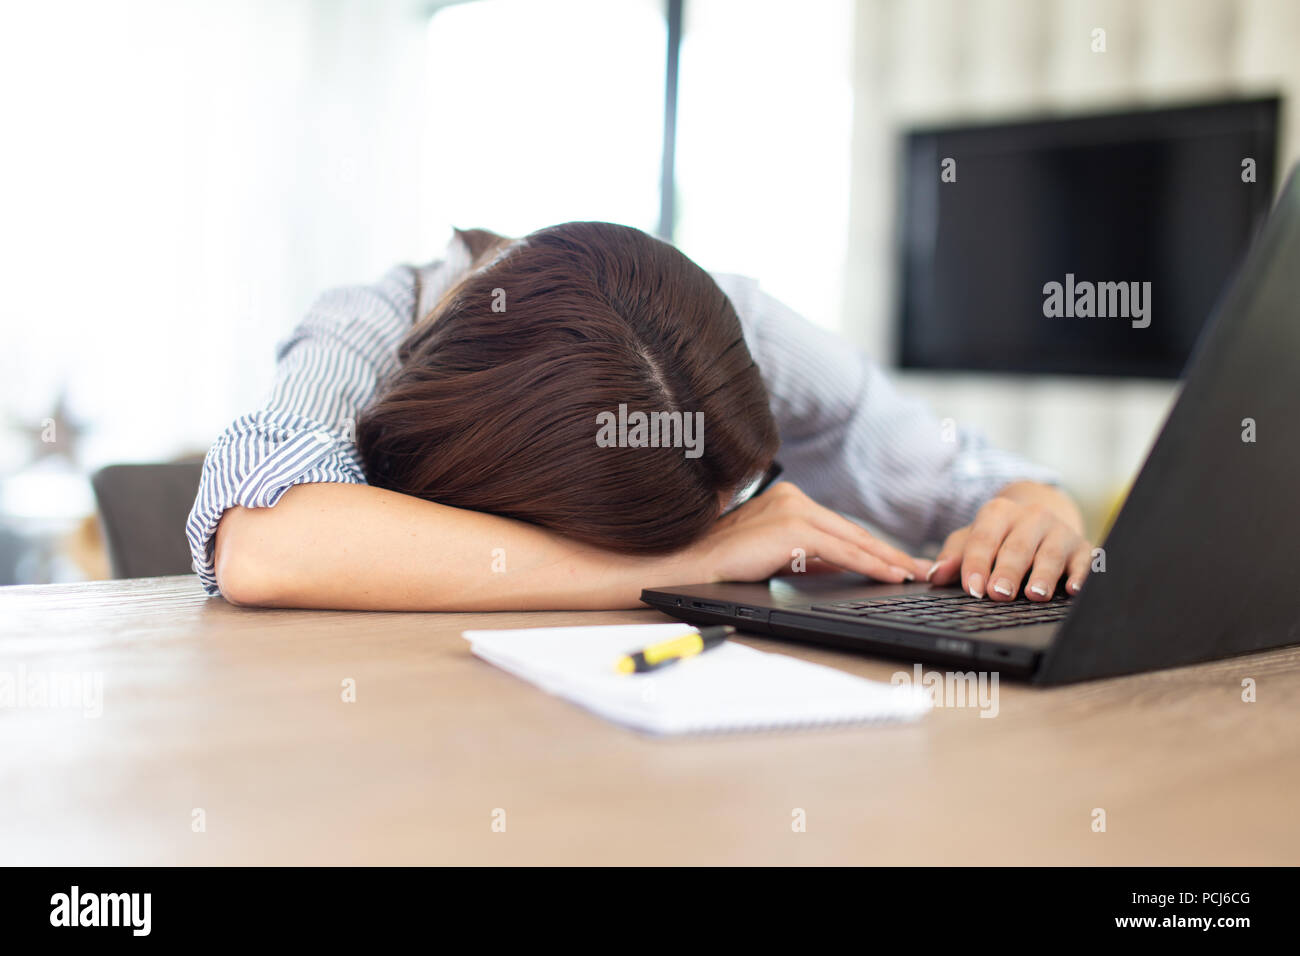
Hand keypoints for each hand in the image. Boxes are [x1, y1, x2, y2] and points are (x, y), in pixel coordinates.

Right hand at [687, 482, 930, 584]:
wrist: (688, 564)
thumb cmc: (723, 564)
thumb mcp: (775, 557)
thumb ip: (808, 558)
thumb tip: (842, 566)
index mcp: (788, 500)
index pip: (841, 527)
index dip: (874, 547)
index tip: (900, 563)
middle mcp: (794, 498)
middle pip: (853, 531)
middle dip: (890, 553)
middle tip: (920, 569)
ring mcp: (793, 510)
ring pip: (852, 539)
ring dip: (887, 560)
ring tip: (913, 575)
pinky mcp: (793, 528)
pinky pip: (842, 550)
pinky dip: (871, 564)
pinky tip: (890, 575)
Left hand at [926, 485, 1090, 600]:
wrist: (1042, 517)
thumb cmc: (1000, 535)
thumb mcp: (972, 539)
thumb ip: (952, 557)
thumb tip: (933, 575)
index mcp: (998, 513)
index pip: (984, 539)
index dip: (976, 564)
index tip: (972, 589)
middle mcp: (1031, 517)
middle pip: (1017, 547)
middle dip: (1007, 571)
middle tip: (998, 593)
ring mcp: (1060, 531)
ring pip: (1051, 554)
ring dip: (1043, 575)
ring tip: (1034, 594)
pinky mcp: (1082, 547)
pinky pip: (1084, 561)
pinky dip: (1080, 575)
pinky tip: (1073, 590)